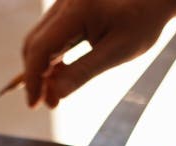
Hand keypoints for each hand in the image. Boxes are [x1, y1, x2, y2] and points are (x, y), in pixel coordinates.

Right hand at [21, 0, 175, 107]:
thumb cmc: (142, 24)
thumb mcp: (116, 52)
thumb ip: (83, 72)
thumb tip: (53, 94)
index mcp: (77, 10)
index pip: (41, 48)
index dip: (33, 79)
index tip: (33, 105)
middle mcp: (65, 2)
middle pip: (34, 44)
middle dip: (36, 76)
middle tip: (48, 103)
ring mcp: (64, 3)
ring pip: (40, 41)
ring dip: (43, 69)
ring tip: (56, 94)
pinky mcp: (67, 9)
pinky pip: (50, 36)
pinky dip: (52, 58)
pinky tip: (61, 76)